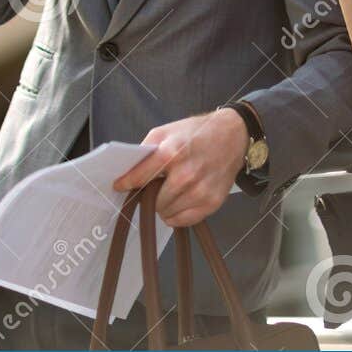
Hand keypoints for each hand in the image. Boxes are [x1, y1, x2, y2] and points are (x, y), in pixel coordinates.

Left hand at [111, 109, 247, 226]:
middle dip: (149, 195)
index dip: (126, 183)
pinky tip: (179, 200)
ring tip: (169, 191)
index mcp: (172, 152)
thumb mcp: (167, 131)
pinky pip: (184, 221)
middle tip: (153, 187)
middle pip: (153, 200)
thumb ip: (147, 150)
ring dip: (163, 206)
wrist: (233, 135)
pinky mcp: (212, 202)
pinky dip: (177, 215)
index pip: (140, 177)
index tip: (118, 187)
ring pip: (167, 213)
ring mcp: (200, 190)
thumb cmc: (196, 133)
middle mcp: (186, 174)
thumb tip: (129, 170)